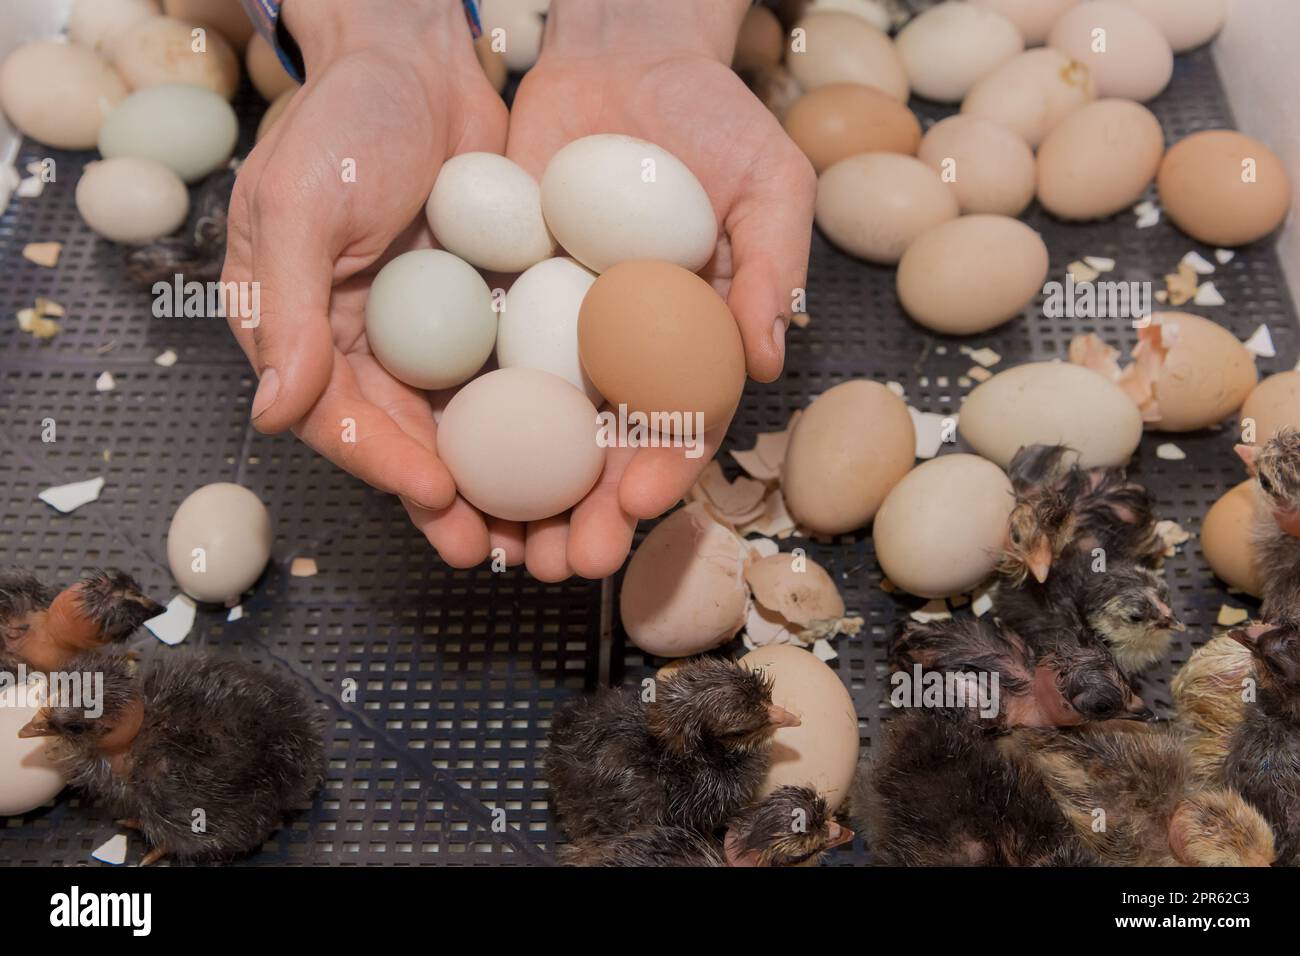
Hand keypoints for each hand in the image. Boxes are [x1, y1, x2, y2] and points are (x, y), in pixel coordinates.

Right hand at [222, 0, 509, 565]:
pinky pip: (507, 376)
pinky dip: (534, 419)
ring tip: (538, 529)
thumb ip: (290, 312)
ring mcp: (427, 334)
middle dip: (448, 498)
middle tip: (491, 549)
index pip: (339, 416)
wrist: (418, 58)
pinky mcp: (483, 314)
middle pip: (405, 440)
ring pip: (461, 424)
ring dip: (497, 479)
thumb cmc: (345, 118)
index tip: (438, 496)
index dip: (386, 464)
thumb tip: (273, 417)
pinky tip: (574, 456)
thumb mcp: (300, 204)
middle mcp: (362, 345)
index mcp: (299, 330)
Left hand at [504, 0, 815, 580]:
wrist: (623, 56)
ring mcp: (563, 336)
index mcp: (695, 344)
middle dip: (589, 514)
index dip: (665, 467)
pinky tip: (444, 469)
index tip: (637, 500)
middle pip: (608, 452)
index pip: (684, 423)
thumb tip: (767, 358)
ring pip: (542, 435)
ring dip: (523, 498)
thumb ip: (771, 266)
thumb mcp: (767, 180)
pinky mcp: (506, 307)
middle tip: (564, 562)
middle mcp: (628, 354)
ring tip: (498, 546)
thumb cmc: (713, 117)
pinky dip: (468, 425)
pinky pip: (485, 371)